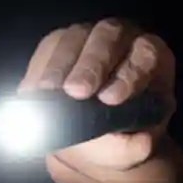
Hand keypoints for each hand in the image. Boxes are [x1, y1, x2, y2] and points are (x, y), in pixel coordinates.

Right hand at [18, 19, 179, 182]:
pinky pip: (49, 46)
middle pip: (109, 35)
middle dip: (91, 64)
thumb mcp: (133, 146)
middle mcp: (122, 39)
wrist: (96, 136)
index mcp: (151, 59)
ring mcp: (89, 37)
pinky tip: (31, 89)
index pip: (146, 54)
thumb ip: (136, 147)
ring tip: (47, 90)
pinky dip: (40, 67)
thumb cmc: (121, 135)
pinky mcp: (60, 43)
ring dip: (60, 64)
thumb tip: (142, 144)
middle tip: (76, 91)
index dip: (129, 73)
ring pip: (76, 36)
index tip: (110, 100)